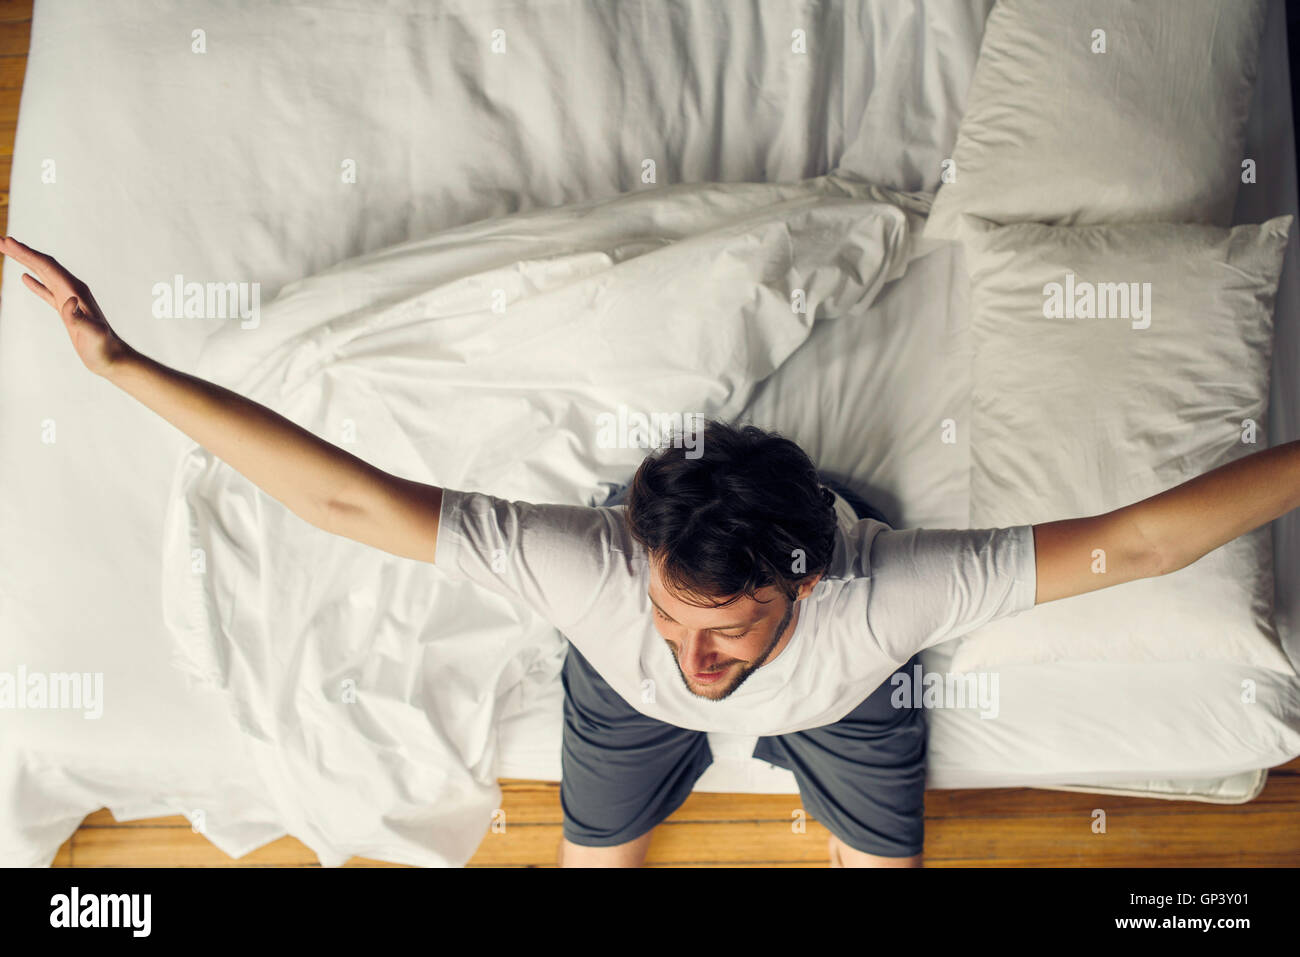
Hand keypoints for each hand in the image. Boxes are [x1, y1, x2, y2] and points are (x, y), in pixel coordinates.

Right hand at [0, 235, 133, 375]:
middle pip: (44, 265)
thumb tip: (69, 301)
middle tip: (1, 241)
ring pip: (44, 275)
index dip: (27, 254)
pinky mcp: (67, 310)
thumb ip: (79, 318)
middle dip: (23, 252)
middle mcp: (73, 290)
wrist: (112, 358)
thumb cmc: (103, 348)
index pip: (48, 267)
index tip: (8, 242)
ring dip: (26, 262)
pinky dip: (36, 282)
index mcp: (76, 291)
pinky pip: (48, 291)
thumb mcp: (92, 333)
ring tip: (8, 251)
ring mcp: (70, 299)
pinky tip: (25, 277)